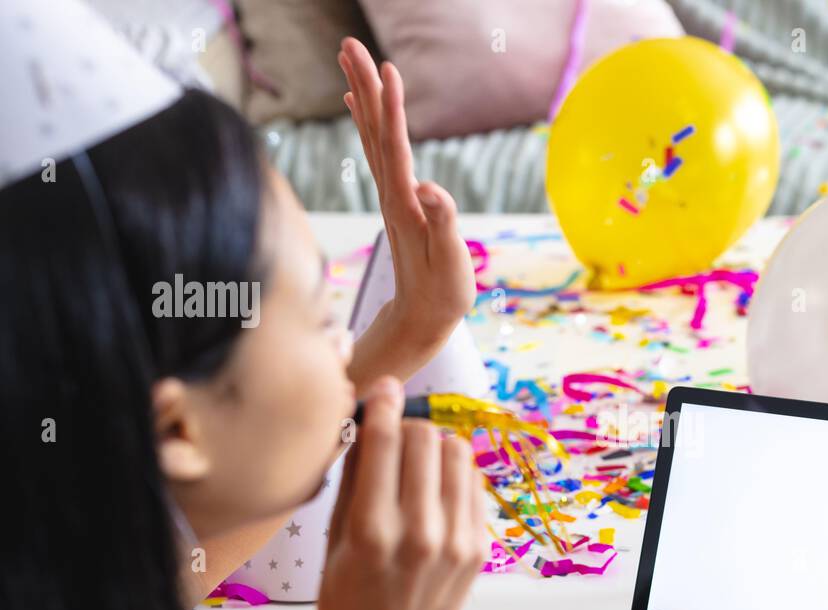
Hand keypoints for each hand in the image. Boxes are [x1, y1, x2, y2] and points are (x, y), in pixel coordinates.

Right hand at [319, 376, 486, 609]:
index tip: (382, 387)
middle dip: (407, 425)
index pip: (385, 442)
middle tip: (392, 434)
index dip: (383, 404)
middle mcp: (421, 533)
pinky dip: (453, 473)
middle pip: (426, 439)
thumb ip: (352, 483)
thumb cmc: (348, 607)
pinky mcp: (479, 548)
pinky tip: (434, 488)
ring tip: (415, 461)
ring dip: (434, 445)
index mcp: (373, 532)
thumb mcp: (332, 546)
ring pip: (456, 454)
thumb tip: (363, 424)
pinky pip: (472, 484)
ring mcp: (456, 541)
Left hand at [338, 39, 475, 360]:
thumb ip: (443, 223)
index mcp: (406, 203)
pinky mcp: (395, 201)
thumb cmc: (443, 294)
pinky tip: (358, 105)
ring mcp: (391, 196)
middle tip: (349, 44)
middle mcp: (392, 194)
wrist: (420, 320)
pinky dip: (367, 122)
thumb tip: (431, 188)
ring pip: (372, 136)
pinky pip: (377, 152)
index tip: (388, 67)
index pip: (396, 146)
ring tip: (348, 60)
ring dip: (362, 96)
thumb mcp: (451, 262)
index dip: (392, 107)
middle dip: (364, 85)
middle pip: (375, 131)